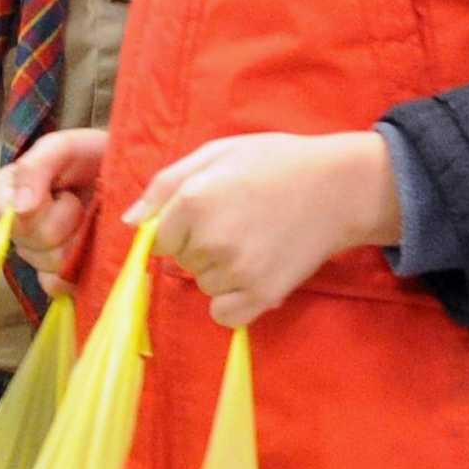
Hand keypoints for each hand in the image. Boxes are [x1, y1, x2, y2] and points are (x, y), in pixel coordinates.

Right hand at [0, 128, 108, 294]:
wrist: (138, 181)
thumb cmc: (103, 157)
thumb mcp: (69, 149)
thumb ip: (37, 167)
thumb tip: (19, 208)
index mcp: (19, 182)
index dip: (25, 203)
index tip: (62, 194)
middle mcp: (23, 218)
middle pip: (22, 236)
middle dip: (61, 222)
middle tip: (86, 205)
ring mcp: (41, 250)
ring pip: (42, 262)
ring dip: (74, 246)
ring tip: (94, 225)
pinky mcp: (60, 275)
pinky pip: (53, 285)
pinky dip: (74, 275)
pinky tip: (92, 256)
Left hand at [127, 131, 399, 327]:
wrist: (338, 187)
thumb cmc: (274, 162)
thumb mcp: (215, 154)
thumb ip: (165, 186)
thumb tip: (130, 222)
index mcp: (193, 202)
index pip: (159, 238)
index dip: (181, 226)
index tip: (211, 211)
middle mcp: (210, 241)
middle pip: (181, 261)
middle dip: (199, 245)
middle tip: (238, 220)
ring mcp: (236, 272)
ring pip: (203, 285)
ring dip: (219, 271)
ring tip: (253, 241)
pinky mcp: (262, 296)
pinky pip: (224, 314)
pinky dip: (233, 301)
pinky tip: (253, 273)